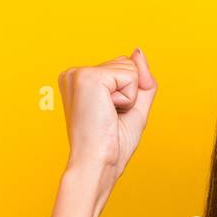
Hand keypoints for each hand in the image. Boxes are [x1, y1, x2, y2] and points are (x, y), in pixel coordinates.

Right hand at [58, 48, 157, 195]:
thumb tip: (138, 51)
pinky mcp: (88, 76)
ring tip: (108, 115)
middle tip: (110, 117)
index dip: (129, 96)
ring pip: (130, 69)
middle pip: (127, 65)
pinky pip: (130, 76)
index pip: (122, 70)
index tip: (109, 117)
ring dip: (129, 98)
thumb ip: (141, 81)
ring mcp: (79, 73)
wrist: (98, 164)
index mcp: (80, 80)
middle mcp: (75, 73)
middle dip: (130, 95)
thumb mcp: (134, 109)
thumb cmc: (112, 145)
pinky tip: (108, 111)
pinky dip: (128, 99)